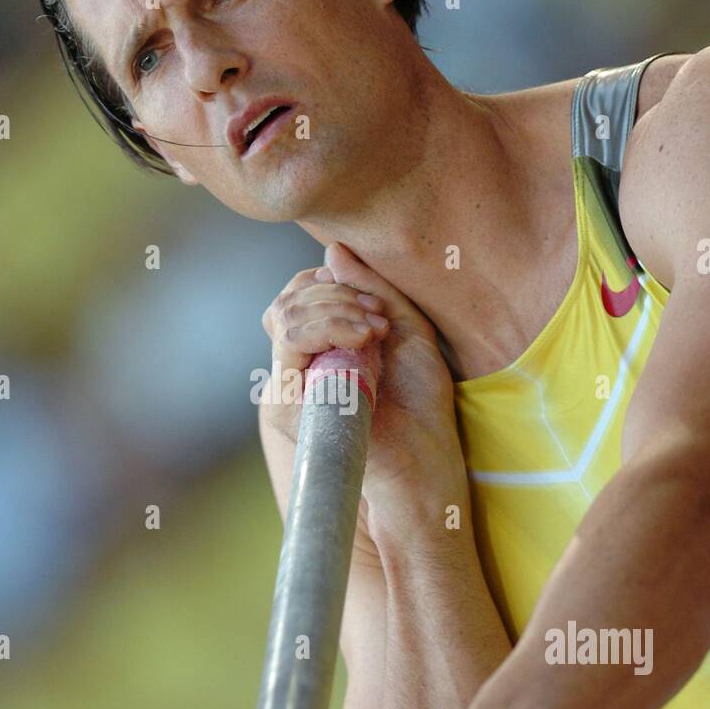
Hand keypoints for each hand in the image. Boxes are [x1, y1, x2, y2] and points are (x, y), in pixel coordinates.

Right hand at [260, 241, 465, 533]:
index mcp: (322, 348)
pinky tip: (364, 340)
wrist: (424, 458)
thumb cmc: (422, 403)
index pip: (299, 296)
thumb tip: (331, 250)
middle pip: (288, 301)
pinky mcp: (286, 405)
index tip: (374, 300)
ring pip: (286, 316)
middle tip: (378, 316)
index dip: (328, 282)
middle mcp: (300, 365)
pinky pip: (289, 345)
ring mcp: (290, 385)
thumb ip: (371, 290)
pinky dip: (325, 328)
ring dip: (335, 309)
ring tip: (375, 329)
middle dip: (336, 294)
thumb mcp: (406, 329)